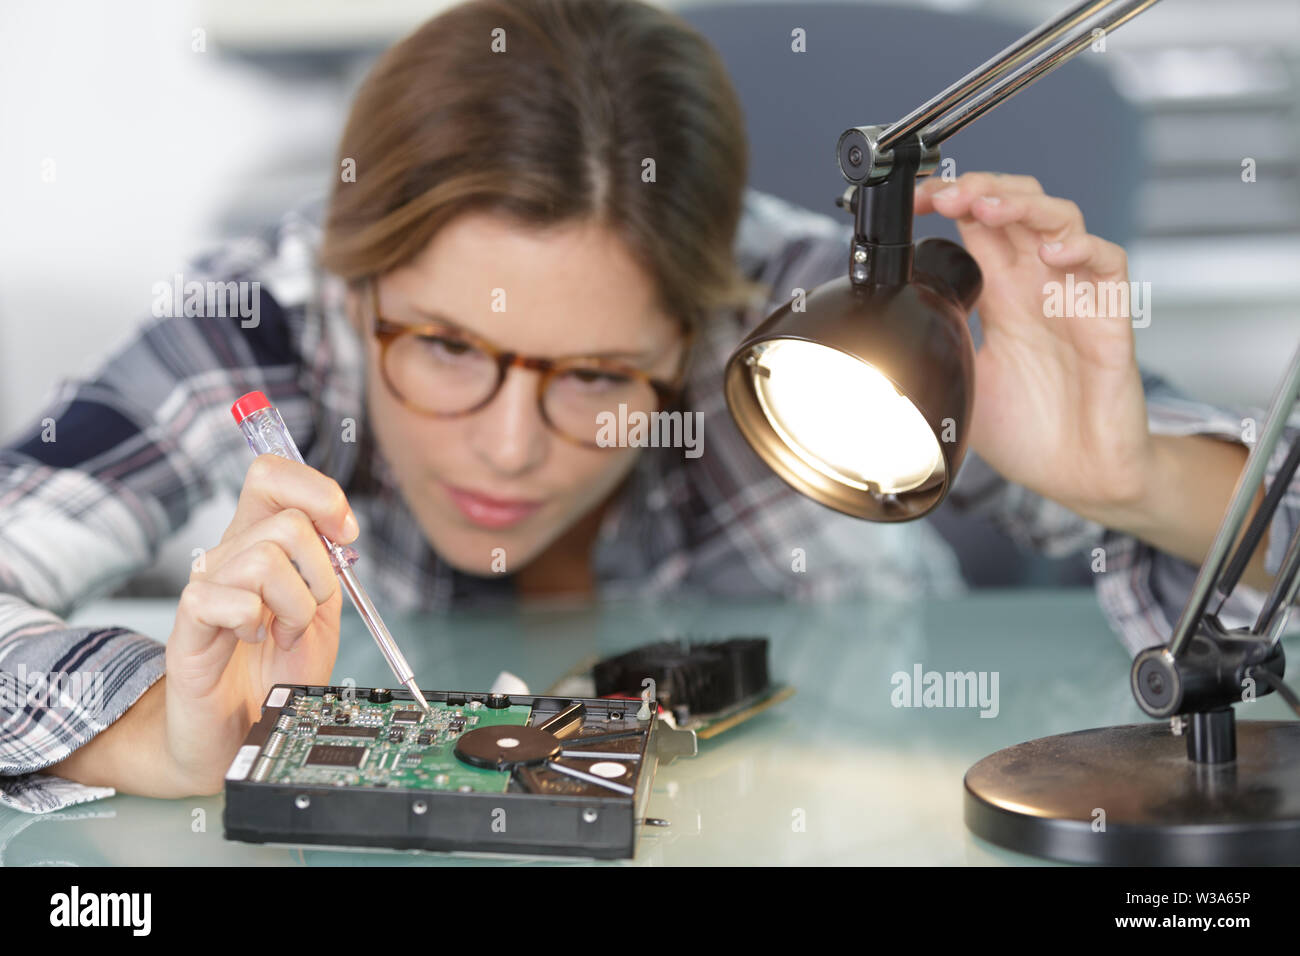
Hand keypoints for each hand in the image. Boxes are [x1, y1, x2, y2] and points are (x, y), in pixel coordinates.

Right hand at [159, 454, 356, 793]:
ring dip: (293, 607)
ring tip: (283, 635)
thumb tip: (337, 526)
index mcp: (261, 541)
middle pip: (286, 521)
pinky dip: (256, 624)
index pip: (272, 473)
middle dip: (319, 573)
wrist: (243, 730)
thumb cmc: (278, 671)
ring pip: (265, 559)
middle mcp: (229, 554)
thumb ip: (328, 565)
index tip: (344, 534)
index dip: (317, 492)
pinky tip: (254, 642)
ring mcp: (206, 587)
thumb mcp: (321, 610)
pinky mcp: (188, 625)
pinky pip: (229, 599)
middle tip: (307, 613)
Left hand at [915, 172, 1152, 519]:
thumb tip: (887, 317)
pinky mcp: (1110, 319)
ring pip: (1061, 220)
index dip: (949, 201)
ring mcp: (1075, 297)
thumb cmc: (1029, 430)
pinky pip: (1108, 264)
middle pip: (1017, 207)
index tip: (915, 200)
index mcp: (1002, 296)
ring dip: (1023, 204)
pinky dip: (1084, 248)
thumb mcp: (961, 379)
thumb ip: (935, 339)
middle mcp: (1039, 286)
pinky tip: (1053, 252)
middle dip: (980, 189)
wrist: (1078, 476)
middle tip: (944, 194)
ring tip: (987, 205)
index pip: (977, 227)